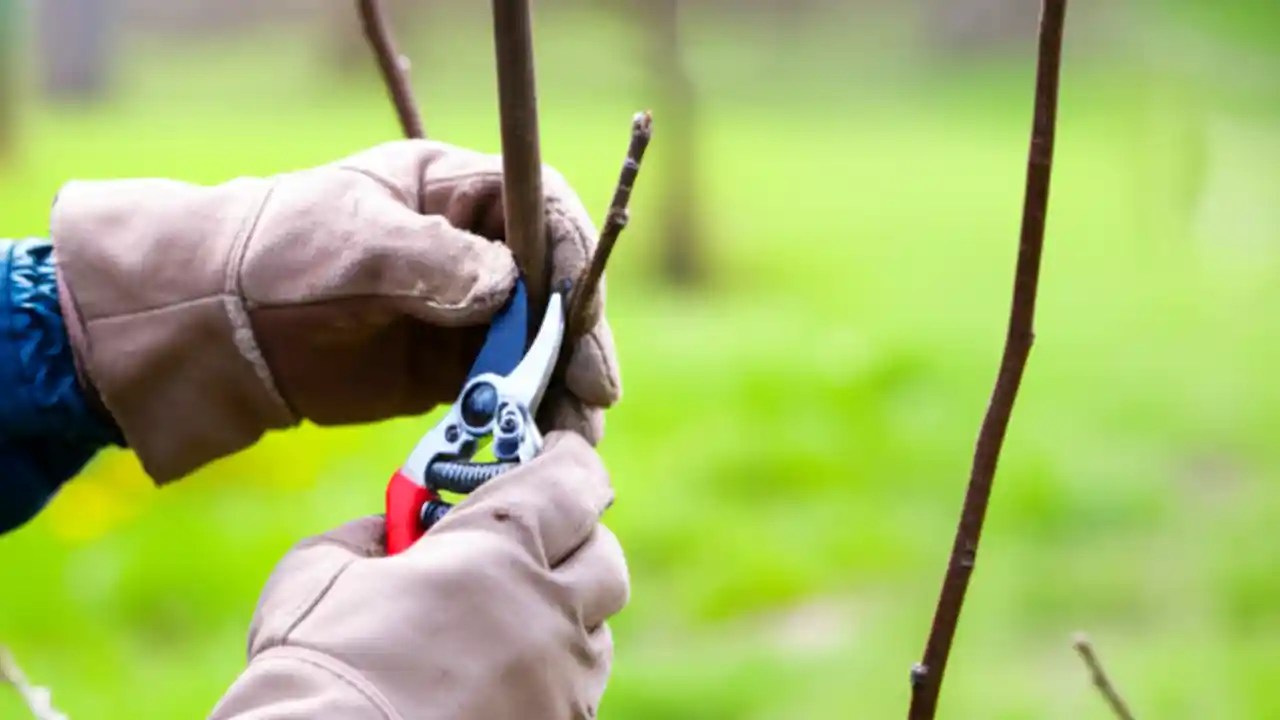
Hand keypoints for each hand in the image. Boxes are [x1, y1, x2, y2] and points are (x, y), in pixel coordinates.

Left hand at [51, 141, 619, 481]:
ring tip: (576, 436)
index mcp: (456, 191)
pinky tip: (540, 447)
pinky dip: (526, 418)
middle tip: (595, 392)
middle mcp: (475, 249)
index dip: (574, 259)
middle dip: (578, 339)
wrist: (218, 325)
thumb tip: (507, 287)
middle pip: (556, 288)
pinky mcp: (450, 370)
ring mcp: (466, 313)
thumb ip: (433, 259)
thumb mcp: (354, 242)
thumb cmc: (280, 255)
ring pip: (539, 346)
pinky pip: (504, 392)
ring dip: (563, 388)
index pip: (544, 212)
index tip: (580, 314)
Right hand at [211, 433, 627, 719]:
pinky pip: (576, 695)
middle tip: (536, 539)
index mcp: (498, 549)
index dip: (569, 462)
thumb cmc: (313, 671)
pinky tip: (500, 679)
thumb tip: (385, 530)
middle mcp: (548, 613)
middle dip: (577, 540)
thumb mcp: (319, 572)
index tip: (558, 454)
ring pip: (597, 633)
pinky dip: (549, 676)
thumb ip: (368, 535)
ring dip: (567, 613)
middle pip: (605, 558)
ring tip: (512, 617)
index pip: (574, 482)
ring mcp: (560, 684)